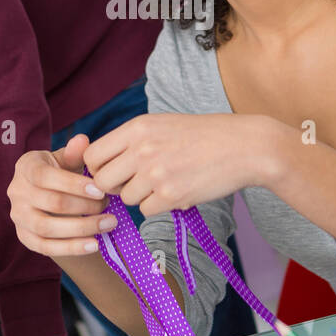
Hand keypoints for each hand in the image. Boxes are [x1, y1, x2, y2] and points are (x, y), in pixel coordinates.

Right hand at [8, 133, 115, 257]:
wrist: (48, 195)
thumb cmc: (60, 174)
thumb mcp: (66, 159)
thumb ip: (75, 152)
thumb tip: (82, 140)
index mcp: (26, 167)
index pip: (46, 176)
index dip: (74, 185)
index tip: (101, 190)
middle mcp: (17, 192)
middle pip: (51, 203)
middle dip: (85, 206)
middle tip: (109, 206)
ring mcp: (18, 216)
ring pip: (48, 228)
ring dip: (82, 228)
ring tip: (108, 224)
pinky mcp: (24, 237)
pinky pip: (46, 247)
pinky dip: (72, 248)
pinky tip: (94, 244)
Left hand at [82, 113, 278, 215]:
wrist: (244, 146)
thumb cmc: (203, 135)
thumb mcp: (162, 124)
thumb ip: (132, 141)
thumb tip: (101, 164)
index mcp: (137, 128)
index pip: (92, 155)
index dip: (99, 168)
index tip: (114, 172)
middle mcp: (141, 149)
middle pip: (103, 182)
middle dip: (115, 187)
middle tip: (135, 183)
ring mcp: (155, 173)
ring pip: (127, 199)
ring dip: (142, 196)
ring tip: (166, 182)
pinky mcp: (171, 196)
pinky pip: (148, 210)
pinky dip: (160, 206)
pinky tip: (179, 190)